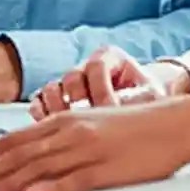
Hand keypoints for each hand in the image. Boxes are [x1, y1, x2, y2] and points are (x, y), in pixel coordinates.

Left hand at [0, 97, 189, 190]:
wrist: (175, 124)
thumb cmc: (133, 128)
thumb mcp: (89, 127)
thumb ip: (57, 140)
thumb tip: (24, 157)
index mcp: (64, 121)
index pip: (13, 140)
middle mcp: (71, 131)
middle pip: (17, 154)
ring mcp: (89, 150)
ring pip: (37, 167)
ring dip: (4, 182)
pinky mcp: (109, 169)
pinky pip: (74, 179)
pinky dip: (51, 187)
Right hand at [28, 46, 181, 119]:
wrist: (140, 104)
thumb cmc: (146, 98)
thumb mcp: (150, 94)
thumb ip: (138, 99)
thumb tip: (121, 112)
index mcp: (108, 57)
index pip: (97, 66)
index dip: (102, 90)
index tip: (111, 111)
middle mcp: (84, 67)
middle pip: (70, 77)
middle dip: (78, 102)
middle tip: (86, 122)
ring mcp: (67, 83)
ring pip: (51, 89)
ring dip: (58, 110)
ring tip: (69, 130)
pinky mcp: (55, 100)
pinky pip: (39, 104)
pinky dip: (43, 117)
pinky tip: (54, 133)